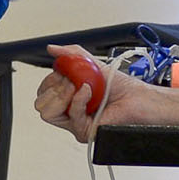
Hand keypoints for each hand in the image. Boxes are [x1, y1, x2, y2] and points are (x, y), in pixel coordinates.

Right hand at [33, 46, 160, 143]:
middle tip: (73, 81)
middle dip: (55, 87)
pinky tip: (88, 91)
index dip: (50, 81)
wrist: (138, 97)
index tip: (64, 73)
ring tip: (82, 87)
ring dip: (64, 94)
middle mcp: (69, 112)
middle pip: (40, 104)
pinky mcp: (84, 131)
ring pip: (48, 113)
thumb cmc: (120, 86)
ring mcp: (75, 123)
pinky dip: (79, 99)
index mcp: (67, 98)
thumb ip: (71, 54)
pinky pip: (72, 115)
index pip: (42, 93)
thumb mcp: (92, 63)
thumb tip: (51, 49)